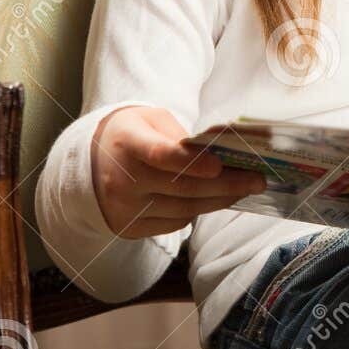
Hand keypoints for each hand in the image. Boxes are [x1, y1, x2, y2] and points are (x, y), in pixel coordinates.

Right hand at [90, 105, 265, 238]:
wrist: (90, 164)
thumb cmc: (132, 135)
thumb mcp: (150, 119)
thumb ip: (180, 136)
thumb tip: (219, 154)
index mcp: (127, 144)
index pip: (160, 155)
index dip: (191, 162)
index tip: (220, 164)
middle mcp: (122, 180)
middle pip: (183, 188)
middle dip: (226, 184)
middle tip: (257, 180)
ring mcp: (125, 209)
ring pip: (184, 209)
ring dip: (219, 200)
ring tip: (244, 188)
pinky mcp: (130, 228)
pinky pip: (174, 224)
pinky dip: (197, 211)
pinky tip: (214, 199)